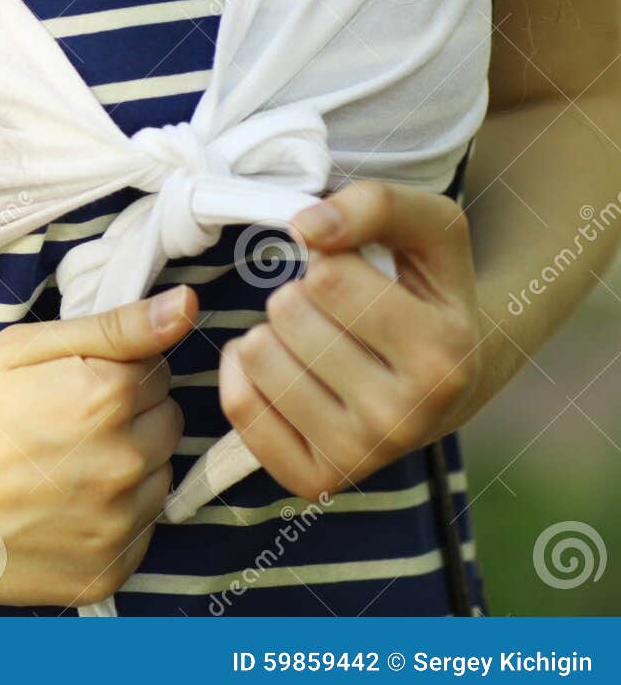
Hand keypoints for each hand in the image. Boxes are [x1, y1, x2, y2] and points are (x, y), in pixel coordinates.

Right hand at [0, 287, 193, 606]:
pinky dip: (110, 520)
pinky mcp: (105, 574)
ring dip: (125, 470)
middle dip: (126, 418)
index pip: (157, 370)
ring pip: (158, 480)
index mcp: (105, 395)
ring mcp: (117, 525)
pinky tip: (56, 510)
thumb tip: (185, 306)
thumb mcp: (20, 349)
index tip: (64, 387)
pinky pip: (139, 533)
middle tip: (56, 427)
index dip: (110, 372)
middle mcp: (124, 463)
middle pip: (167, 424)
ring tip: (53, 470)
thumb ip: (113, 327)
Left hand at [218, 181, 482, 501]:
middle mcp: (407, 418)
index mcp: (443, 357)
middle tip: (330, 313)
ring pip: (257, 357)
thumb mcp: (428, 227)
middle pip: (288, 315)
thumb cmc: (426, 290)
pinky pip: (240, 407)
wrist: (444, 379)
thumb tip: (307, 228)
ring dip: (269, 332)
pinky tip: (274, 366)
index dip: (329, 262)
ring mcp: (362, 456)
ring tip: (309, 340)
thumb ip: (376, 205)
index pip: (328, 278)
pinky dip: (240, 373)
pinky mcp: (316, 478)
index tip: (355, 277)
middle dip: (297, 296)